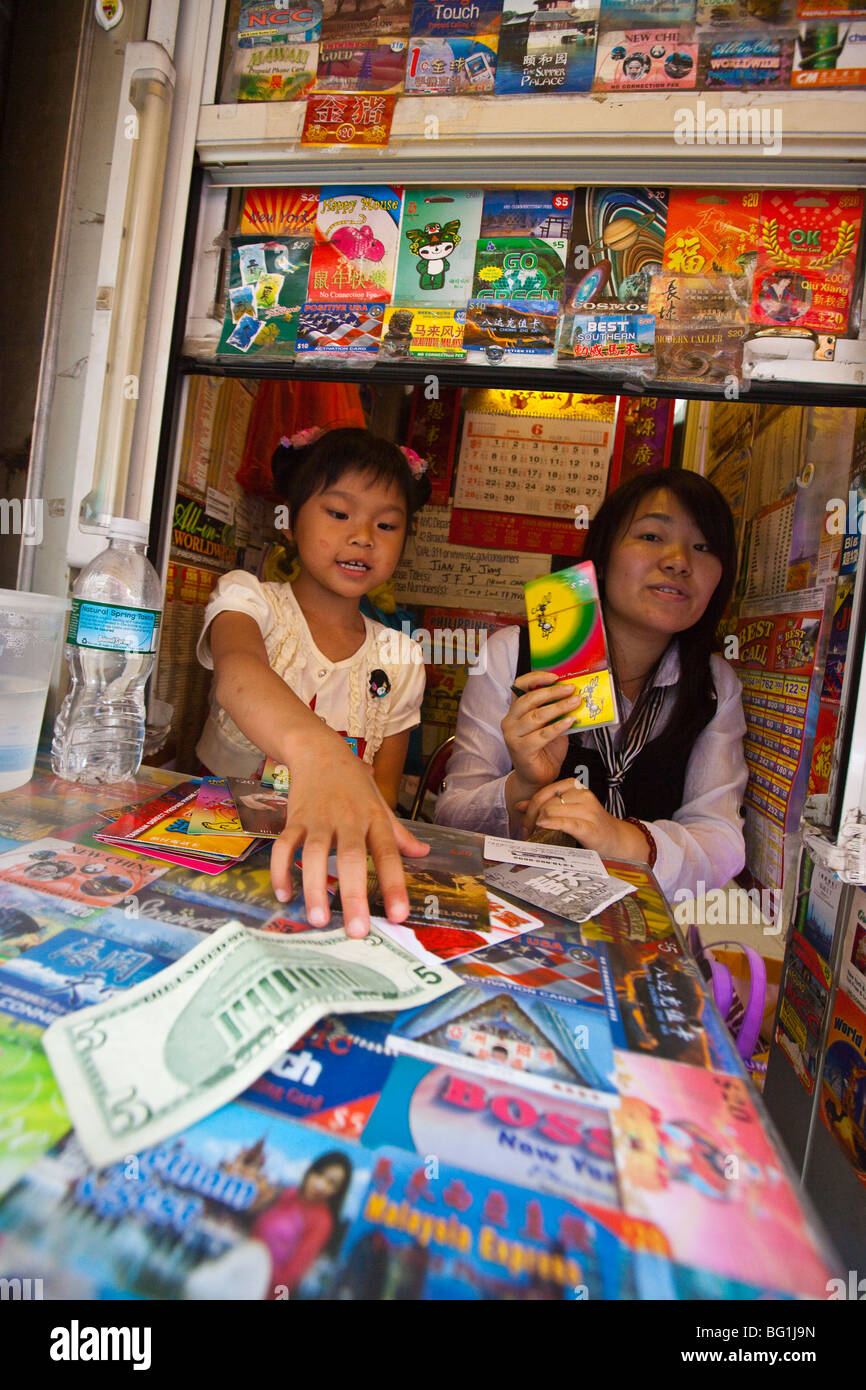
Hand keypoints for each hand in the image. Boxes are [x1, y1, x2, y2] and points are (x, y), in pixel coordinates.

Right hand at [269, 741, 429, 938]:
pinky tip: (284, 895)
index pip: (388, 855)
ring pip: (313, 855)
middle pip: (350, 859)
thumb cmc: (354, 784)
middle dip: (353, 895)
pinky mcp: (293, 818)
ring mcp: (318, 819)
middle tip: (356, 932)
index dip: (394, 885)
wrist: (319, 750)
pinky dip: (280, 871)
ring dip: (314, 888)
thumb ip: (398, 834)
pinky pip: (283, 846)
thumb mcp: (380, 804)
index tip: (399, 916)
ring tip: (318, 920)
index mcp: (374, 819)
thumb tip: (423, 854)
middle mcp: (347, 820)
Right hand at [501, 671, 581, 795]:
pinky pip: (542, 735)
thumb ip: (556, 711)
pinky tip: (570, 721)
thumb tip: (574, 695)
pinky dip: (558, 726)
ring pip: (536, 716)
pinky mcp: (521, 749)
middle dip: (553, 692)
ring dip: (559, 707)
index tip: (555, 677)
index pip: (519, 687)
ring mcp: (513, 736)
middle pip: (529, 699)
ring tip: (575, 702)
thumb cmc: (544, 750)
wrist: (537, 778)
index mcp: (515, 712)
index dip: (536, 678)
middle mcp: (510, 721)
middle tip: (571, 689)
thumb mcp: (551, 725)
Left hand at [516, 778, 649, 862]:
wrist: (616, 840)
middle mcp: (582, 794)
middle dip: (531, 818)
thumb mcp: (567, 810)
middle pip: (545, 802)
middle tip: (527, 832)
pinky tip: (542, 826)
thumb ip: (545, 806)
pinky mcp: (590, 826)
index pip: (544, 792)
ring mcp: (588, 810)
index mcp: (575, 786)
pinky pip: (565, 822)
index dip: (530, 807)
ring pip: (552, 810)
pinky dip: (551, 824)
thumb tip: (520, 806)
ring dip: (538, 824)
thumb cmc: (590, 825)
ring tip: (535, 835)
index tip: (524, 822)